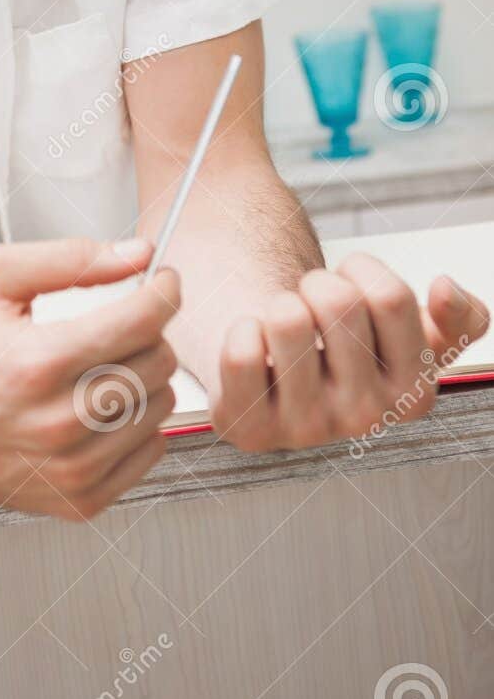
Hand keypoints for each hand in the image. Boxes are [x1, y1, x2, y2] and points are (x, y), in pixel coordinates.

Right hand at [0, 236, 180, 520]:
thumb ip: (71, 258)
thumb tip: (138, 254)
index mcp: (38, 361)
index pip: (142, 320)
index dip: (163, 291)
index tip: (162, 282)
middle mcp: (58, 422)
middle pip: (158, 362)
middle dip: (147, 331)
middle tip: (117, 324)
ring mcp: (70, 469)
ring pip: (162, 406)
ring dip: (143, 377)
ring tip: (100, 367)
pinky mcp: (78, 500)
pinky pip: (151, 452)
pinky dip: (137, 424)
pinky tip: (99, 408)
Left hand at [210, 251, 490, 452]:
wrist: (283, 374)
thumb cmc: (347, 345)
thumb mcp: (414, 333)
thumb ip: (458, 317)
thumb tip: (445, 287)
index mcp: (413, 393)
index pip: (391, 296)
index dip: (361, 269)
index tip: (354, 285)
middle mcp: (365, 418)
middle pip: (336, 299)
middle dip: (318, 283)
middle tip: (313, 308)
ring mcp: (307, 429)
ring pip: (286, 318)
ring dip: (280, 304)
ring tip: (285, 330)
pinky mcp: (252, 429)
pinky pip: (240, 354)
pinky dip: (241, 331)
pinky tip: (254, 348)